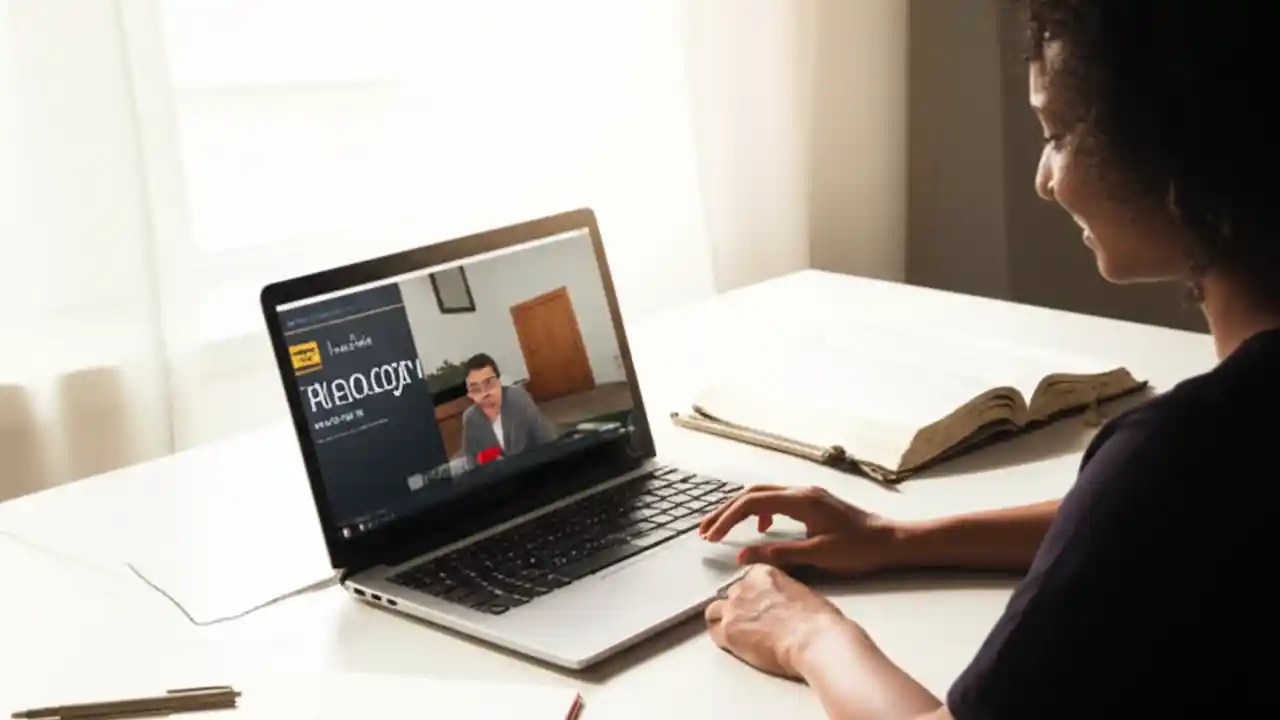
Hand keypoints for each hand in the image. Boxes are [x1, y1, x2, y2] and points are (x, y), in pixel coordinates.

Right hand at [698, 485, 898, 576]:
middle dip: (726, 511)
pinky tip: (761, 527)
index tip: (711, 537)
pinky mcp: (813, 502)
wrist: (890, 541)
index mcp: (800, 500)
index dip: (727, 519)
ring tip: (722, 528)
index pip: (752, 502)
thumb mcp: (817, 555)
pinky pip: (777, 499)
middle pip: (752, 493)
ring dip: (740, 510)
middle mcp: (801, 491)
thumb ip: (778, 554)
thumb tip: (742, 555)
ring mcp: (807, 494)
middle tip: (704, 530)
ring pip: (763, 494)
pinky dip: (760, 510)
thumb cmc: (859, 549)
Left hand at [704, 564, 863, 678]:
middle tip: (750, 624)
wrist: (815, 639)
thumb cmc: (819, 621)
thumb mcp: (801, 593)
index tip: (755, 606)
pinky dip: (722, 638)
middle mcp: (745, 585)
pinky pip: (713, 632)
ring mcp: (734, 607)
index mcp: (764, 573)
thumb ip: (781, 594)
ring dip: (723, 620)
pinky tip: (735, 645)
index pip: (745, 580)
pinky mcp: (729, 629)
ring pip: (714, 611)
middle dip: (737, 608)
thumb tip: (779, 607)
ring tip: (739, 635)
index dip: (750, 596)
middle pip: (729, 595)